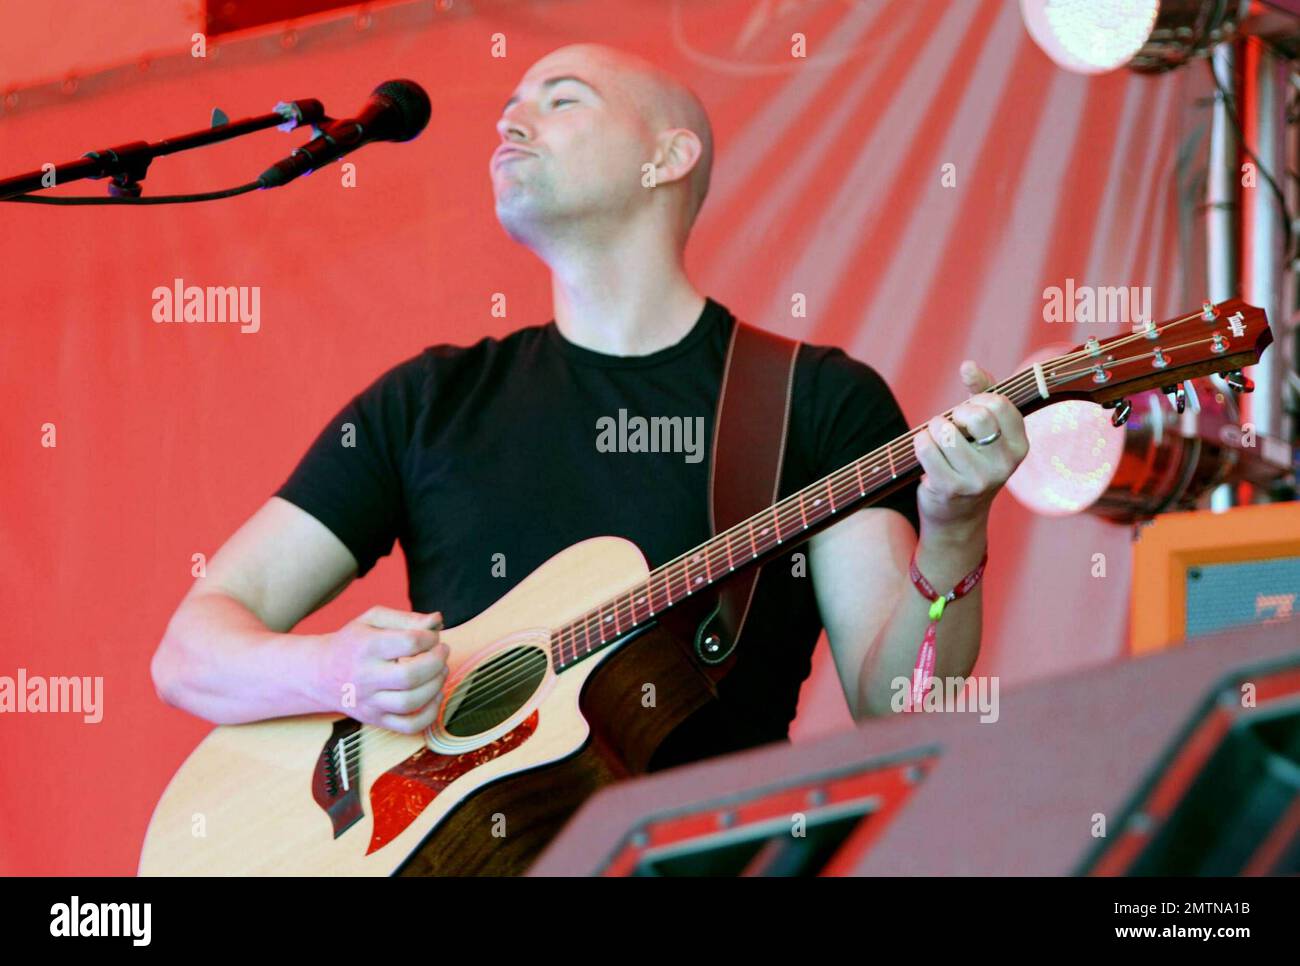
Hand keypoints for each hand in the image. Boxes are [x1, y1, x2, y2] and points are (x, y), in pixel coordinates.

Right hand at [318, 606, 448, 733]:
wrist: (320, 674)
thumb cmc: (353, 642)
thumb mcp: (373, 620)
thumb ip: (407, 619)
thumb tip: (437, 620)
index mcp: (366, 647)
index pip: (409, 643)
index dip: (430, 638)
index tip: (432, 637)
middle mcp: (366, 677)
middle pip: (410, 676)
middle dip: (437, 662)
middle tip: (442, 652)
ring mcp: (370, 702)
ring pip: (411, 702)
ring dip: (436, 685)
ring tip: (440, 670)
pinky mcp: (376, 720)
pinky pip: (409, 726)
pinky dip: (430, 714)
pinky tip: (434, 696)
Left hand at [911, 360, 1029, 531]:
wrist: (956, 514)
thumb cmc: (970, 460)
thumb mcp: (985, 429)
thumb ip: (982, 392)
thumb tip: (968, 365)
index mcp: (1020, 446)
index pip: (999, 403)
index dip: (977, 400)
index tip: (971, 413)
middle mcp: (1004, 465)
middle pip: (974, 415)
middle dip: (955, 414)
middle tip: (952, 426)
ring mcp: (978, 479)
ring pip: (945, 430)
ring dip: (933, 429)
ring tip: (937, 440)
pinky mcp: (950, 488)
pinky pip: (926, 448)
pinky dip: (920, 443)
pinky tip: (925, 450)